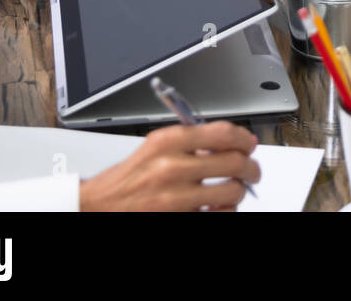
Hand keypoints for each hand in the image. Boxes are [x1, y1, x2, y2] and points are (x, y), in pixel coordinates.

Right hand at [78, 121, 260, 210]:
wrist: (98, 206)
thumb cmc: (127, 178)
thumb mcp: (154, 148)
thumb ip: (191, 141)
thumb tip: (233, 142)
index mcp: (167, 142)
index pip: (223, 133)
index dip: (243, 139)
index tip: (249, 144)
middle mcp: (172, 167)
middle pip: (234, 162)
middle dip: (251, 167)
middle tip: (252, 171)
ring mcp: (175, 197)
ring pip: (231, 191)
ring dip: (238, 191)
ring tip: (233, 190)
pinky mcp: (177, 218)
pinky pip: (218, 215)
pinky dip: (224, 211)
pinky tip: (218, 207)